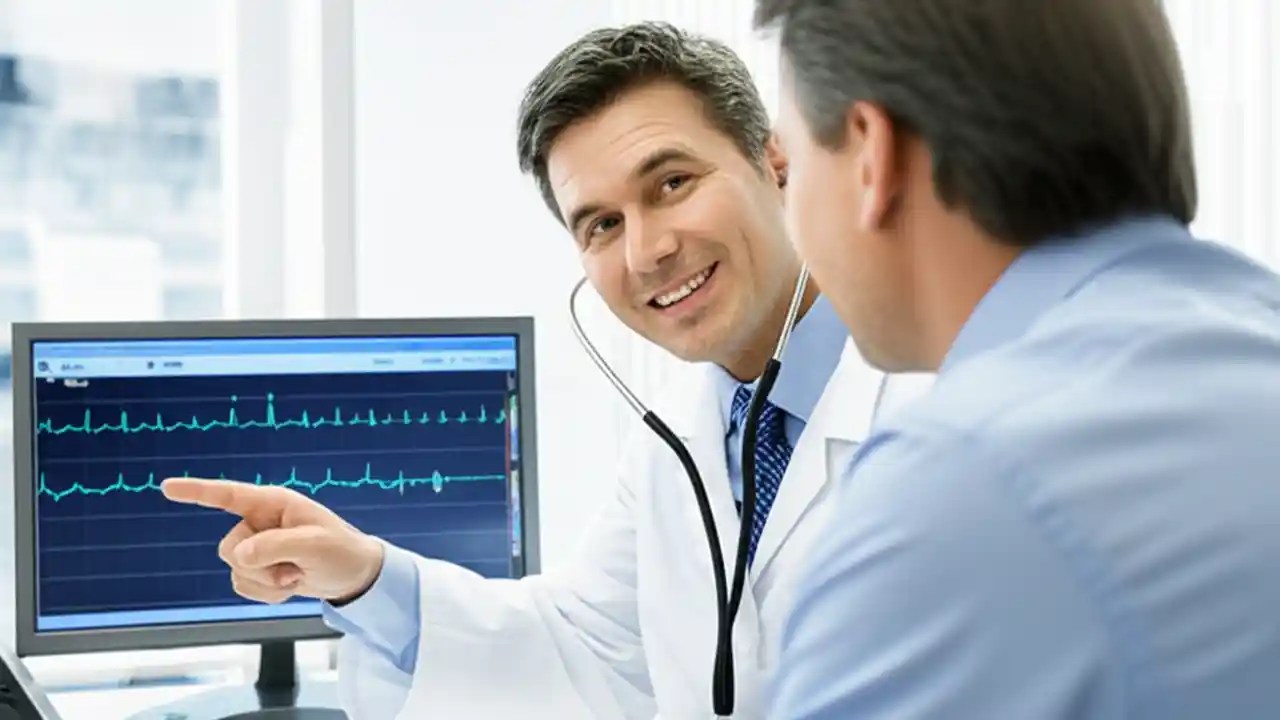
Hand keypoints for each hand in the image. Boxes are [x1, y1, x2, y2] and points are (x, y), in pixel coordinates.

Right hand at [161, 478, 383, 604]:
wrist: (354, 577)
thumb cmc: (340, 550)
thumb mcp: (313, 545)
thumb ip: (274, 546)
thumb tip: (237, 556)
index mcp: (274, 504)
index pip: (228, 495)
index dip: (196, 491)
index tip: (166, 487)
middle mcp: (261, 522)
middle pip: (229, 548)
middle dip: (259, 566)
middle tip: (294, 567)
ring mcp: (259, 547)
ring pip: (235, 570)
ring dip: (266, 582)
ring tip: (296, 574)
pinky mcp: (261, 569)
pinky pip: (243, 586)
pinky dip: (267, 594)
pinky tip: (291, 586)